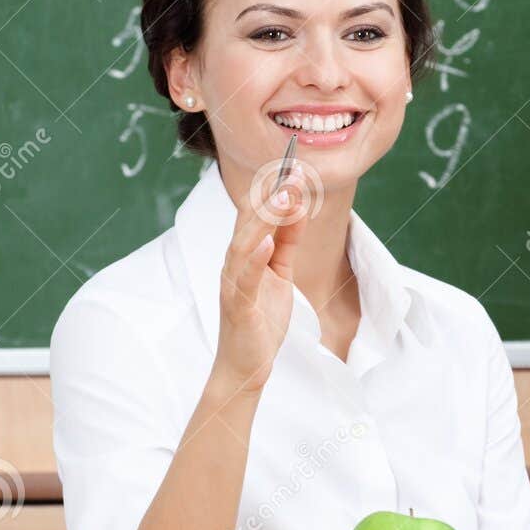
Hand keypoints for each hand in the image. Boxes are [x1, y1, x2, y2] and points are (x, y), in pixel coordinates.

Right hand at [211, 162, 312, 394]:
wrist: (246, 364)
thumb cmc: (261, 319)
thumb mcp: (280, 273)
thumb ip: (287, 242)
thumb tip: (297, 208)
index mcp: (246, 254)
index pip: (258, 214)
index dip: (275, 190)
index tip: (296, 165)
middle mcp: (235, 263)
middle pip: (251, 222)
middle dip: (273, 195)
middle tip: (295, 171)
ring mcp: (233, 283)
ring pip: (245, 243)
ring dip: (265, 218)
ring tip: (284, 195)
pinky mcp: (238, 305)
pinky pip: (245, 278)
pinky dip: (254, 258)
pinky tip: (267, 242)